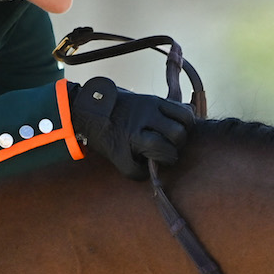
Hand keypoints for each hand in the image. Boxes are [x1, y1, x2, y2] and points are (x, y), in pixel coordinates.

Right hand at [68, 77, 195, 179]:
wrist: (84, 109)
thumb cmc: (117, 107)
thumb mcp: (143, 100)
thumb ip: (164, 107)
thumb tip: (189, 110)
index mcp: (151, 103)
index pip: (185, 115)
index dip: (187, 127)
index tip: (179, 132)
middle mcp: (143, 116)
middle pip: (177, 134)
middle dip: (177, 144)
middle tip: (169, 147)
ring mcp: (130, 134)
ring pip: (162, 150)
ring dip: (165, 158)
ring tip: (158, 158)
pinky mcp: (117, 152)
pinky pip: (137, 171)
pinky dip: (141, 173)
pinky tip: (140, 166)